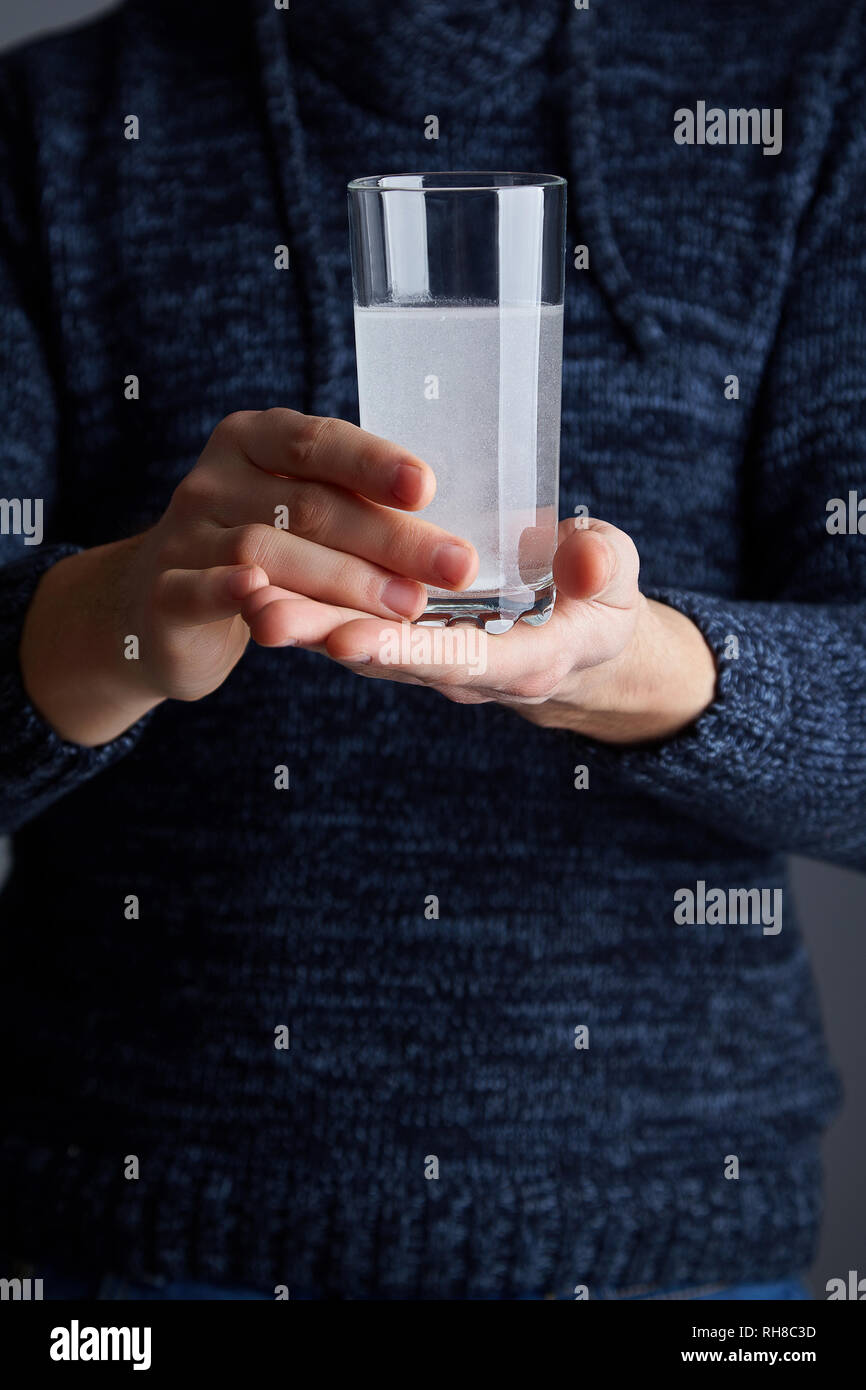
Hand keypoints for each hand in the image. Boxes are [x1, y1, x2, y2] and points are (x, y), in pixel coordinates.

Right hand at [19, 409, 477, 745]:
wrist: (159, 606)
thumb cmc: (261, 550)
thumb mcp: (302, 513)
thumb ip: (358, 505)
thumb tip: (459, 529)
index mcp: (254, 440)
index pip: (318, 441)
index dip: (373, 462)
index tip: (427, 487)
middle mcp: (214, 477)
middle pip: (308, 503)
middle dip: (389, 537)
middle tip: (454, 567)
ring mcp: (184, 534)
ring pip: (267, 551)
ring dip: (343, 580)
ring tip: (407, 607)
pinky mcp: (164, 593)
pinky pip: (203, 590)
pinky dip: (238, 594)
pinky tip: (277, 614)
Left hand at [242, 515, 716, 744]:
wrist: (579, 639)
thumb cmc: (601, 600)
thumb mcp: (619, 579)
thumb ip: (603, 565)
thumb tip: (583, 559)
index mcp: (525, 659)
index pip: (458, 660)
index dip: (402, 651)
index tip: (349, 638)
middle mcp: (465, 670)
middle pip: (388, 658)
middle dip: (327, 638)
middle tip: (265, 618)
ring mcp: (430, 658)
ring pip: (359, 640)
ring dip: (302, 621)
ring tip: (242, 595)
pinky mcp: (405, 636)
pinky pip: (354, 621)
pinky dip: (310, 603)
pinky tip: (260, 576)